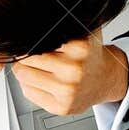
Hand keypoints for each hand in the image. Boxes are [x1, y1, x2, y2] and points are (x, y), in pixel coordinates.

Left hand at [13, 33, 128, 115]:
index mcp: (80, 47)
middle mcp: (74, 70)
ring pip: (23, 77)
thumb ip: (61, 24)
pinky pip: (28, 93)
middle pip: (26, 60)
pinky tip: (41, 81)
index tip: (28, 44)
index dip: (27, 43)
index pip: (35, 42)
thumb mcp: (80, 32)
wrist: (105, 79)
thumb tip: (29, 22)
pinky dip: (28, 85)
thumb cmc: (88, 56)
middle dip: (23, 57)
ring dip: (23, 71)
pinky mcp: (61, 107)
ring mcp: (67, 91)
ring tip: (35, 68)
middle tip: (30, 56)